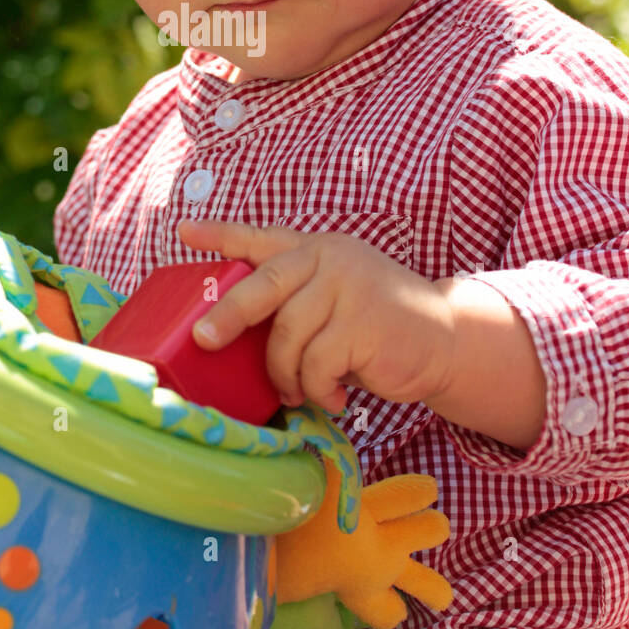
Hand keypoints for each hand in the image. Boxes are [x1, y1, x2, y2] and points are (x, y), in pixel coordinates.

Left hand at [177, 219, 455, 415]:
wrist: (444, 338)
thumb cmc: (375, 326)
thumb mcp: (334, 298)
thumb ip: (295, 302)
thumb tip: (237, 339)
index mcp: (315, 249)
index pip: (260, 238)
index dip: (221, 235)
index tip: (183, 231)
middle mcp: (329, 259)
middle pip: (263, 285)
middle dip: (227, 315)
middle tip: (204, 340)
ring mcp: (348, 287)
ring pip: (287, 335)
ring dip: (286, 373)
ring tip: (298, 391)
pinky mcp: (364, 323)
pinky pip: (317, 364)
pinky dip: (317, 388)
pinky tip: (333, 396)